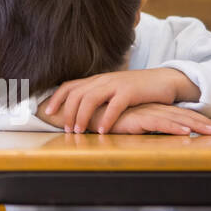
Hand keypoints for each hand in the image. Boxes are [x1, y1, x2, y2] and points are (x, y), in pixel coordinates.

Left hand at [44, 68, 197, 133]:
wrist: (162, 80)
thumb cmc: (136, 90)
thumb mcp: (113, 91)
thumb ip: (98, 97)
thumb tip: (79, 111)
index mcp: (96, 79)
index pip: (70, 86)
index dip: (56, 98)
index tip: (47, 112)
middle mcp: (102, 80)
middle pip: (77, 94)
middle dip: (67, 112)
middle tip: (65, 129)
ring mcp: (115, 84)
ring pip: (91, 98)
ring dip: (81, 116)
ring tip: (78, 131)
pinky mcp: (130, 91)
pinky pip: (114, 106)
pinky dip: (106, 119)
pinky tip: (101, 131)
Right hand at [99, 103, 210, 135]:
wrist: (83, 112)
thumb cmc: (102, 119)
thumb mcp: (125, 123)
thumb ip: (139, 124)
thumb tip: (151, 132)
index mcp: (151, 109)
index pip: (179, 115)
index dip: (198, 120)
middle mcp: (151, 109)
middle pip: (184, 116)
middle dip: (205, 124)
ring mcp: (144, 112)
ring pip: (177, 119)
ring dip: (198, 126)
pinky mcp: (135, 118)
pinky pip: (159, 123)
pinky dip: (174, 128)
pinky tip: (187, 133)